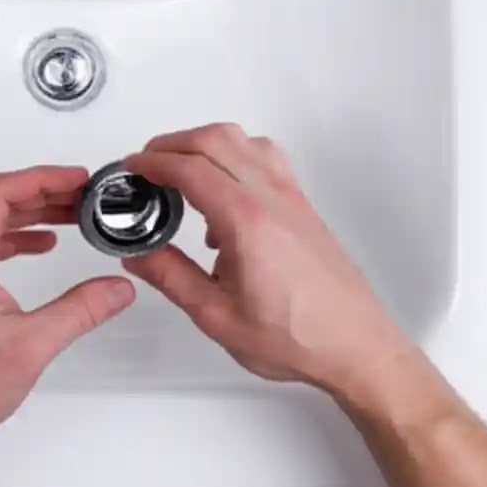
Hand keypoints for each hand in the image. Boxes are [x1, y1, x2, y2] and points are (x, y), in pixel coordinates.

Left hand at [0, 166, 135, 437]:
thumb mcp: (32, 346)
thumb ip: (80, 310)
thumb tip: (118, 289)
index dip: (40, 178)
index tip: (75, 179)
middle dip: (37, 189)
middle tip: (78, 193)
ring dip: (24, 210)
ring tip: (67, 215)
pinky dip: (9, 232)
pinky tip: (39, 244)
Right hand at [121, 124, 413, 394]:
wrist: (354, 346)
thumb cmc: (296, 337)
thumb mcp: (216, 316)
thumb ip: (172, 277)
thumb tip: (138, 254)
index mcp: (247, 222)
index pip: (191, 169)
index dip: (154, 162)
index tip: (131, 168)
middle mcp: (272, 199)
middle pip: (216, 140)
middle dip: (174, 143)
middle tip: (146, 164)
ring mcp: (292, 198)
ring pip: (244, 141)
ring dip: (206, 144)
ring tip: (180, 171)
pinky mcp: (303, 206)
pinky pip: (266, 159)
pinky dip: (234, 157)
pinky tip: (221, 197)